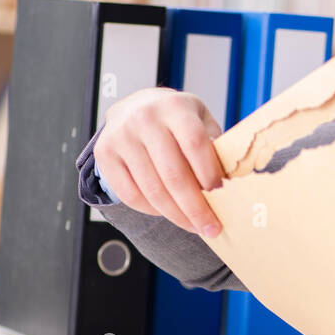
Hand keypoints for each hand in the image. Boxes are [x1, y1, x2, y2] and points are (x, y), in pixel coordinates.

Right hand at [93, 87, 225, 236]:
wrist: (134, 107)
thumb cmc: (175, 118)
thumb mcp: (199, 118)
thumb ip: (213, 144)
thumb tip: (229, 184)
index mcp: (174, 107)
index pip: (195, 143)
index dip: (209, 172)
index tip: (221, 195)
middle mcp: (144, 119)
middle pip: (173, 174)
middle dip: (195, 208)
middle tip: (211, 227)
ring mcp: (121, 137)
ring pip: (152, 190)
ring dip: (176, 215)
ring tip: (193, 226)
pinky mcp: (105, 155)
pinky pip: (130, 195)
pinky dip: (152, 211)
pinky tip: (168, 213)